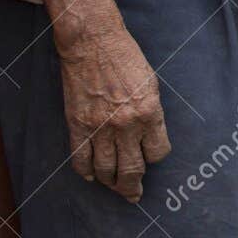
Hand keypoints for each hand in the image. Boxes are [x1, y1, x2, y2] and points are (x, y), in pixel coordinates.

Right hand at [54, 10, 171, 200]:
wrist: (93, 41)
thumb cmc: (124, 57)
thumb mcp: (150, 83)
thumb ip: (151, 113)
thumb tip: (148, 138)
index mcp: (149, 112)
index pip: (158, 153)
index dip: (154, 157)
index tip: (149, 157)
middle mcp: (126, 124)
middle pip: (132, 171)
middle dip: (133, 187)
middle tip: (133, 195)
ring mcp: (100, 127)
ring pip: (106, 171)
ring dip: (110, 183)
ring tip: (113, 185)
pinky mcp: (78, 126)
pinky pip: (81, 161)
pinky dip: (86, 173)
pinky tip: (92, 175)